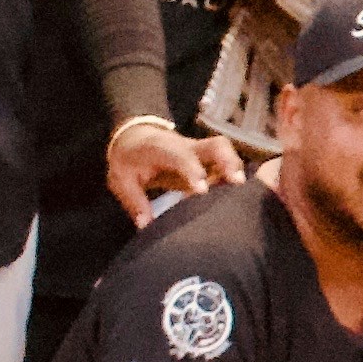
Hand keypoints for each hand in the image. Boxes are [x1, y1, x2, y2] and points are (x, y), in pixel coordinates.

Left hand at [106, 117, 233, 223]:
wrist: (134, 136)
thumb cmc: (128, 159)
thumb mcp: (120, 179)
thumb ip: (134, 201)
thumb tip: (146, 225)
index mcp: (161, 148)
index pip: (180, 155)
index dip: (192, 170)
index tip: (202, 190)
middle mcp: (186, 145)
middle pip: (215, 145)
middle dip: (228, 161)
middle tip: (236, 183)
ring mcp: (199, 150)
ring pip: (224, 150)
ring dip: (235, 168)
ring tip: (242, 190)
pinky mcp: (205, 157)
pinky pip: (224, 159)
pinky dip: (233, 172)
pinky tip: (239, 192)